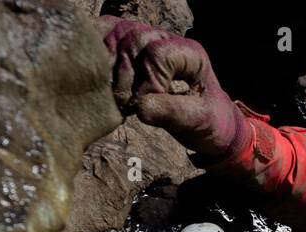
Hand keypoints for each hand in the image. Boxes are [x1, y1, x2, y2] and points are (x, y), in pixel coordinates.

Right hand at [98, 16, 251, 156]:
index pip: (159, 54)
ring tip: (112, 96)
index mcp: (190, 54)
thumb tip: (140, 108)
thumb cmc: (208, 122)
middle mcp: (167, 40)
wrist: (207, 123)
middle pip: (134, 39)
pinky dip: (96, 53)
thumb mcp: (198, 121)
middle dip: (124, 75)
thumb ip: (173, 113)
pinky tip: (97, 77)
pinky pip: (105, 36)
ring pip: (116, 35)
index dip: (149, 81)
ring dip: (106, 65)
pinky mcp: (129, 47)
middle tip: (124, 105)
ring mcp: (146, 40)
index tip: (148, 107)